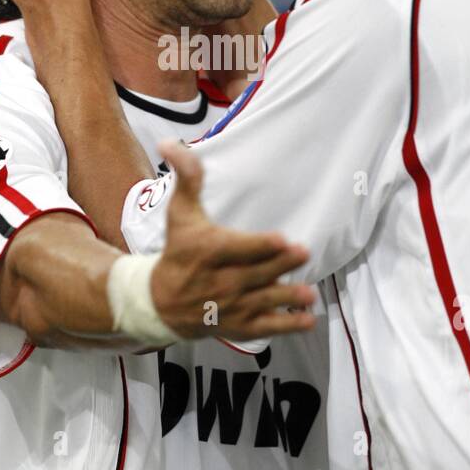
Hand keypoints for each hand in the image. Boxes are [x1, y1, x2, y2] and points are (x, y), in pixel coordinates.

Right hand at [150, 140, 315, 339]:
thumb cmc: (178, 250)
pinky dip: (287, 325)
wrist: (161, 302)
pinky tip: (308, 320)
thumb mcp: (179, 213)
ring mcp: (229, 307)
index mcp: (206, 251)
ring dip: (287, 296)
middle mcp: (218, 281)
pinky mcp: (238, 325)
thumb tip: (170, 142)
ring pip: (262, 301)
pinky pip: (265, 327)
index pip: (235, 249)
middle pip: (254, 273)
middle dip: (279, 264)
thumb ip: (186, 178)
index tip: (282, 239)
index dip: (259, 246)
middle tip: (303, 253)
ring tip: (309, 292)